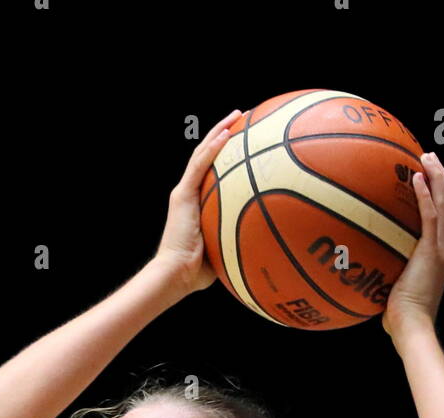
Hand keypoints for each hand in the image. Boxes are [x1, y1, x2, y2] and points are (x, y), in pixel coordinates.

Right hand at [153, 108, 247, 294]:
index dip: (228, 152)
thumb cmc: (198, 271)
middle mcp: (189, 192)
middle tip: (244, 117)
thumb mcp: (225, 249)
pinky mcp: (182, 196)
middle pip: (207, 154)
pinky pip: (199, 167)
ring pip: (202, 153)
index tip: (247, 139)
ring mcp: (184, 192)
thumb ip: (240, 238)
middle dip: (225, 133)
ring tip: (237, 115)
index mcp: (198, 202)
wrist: (176, 275)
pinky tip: (225, 135)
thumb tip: (267, 240)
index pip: (214, 170)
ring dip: (220, 132)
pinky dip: (212, 150)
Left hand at [382, 151, 443, 343]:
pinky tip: (416, 177)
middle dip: (442, 177)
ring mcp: (443, 250)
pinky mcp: (433, 252)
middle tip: (430, 156)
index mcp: (443, 256)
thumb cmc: (400, 319)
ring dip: (437, 177)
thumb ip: (388, 271)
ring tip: (427, 157)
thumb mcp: (394, 288)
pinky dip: (425, 195)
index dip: (439, 195)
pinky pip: (431, 216)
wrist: (412, 328)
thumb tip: (364, 263)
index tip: (428, 176)